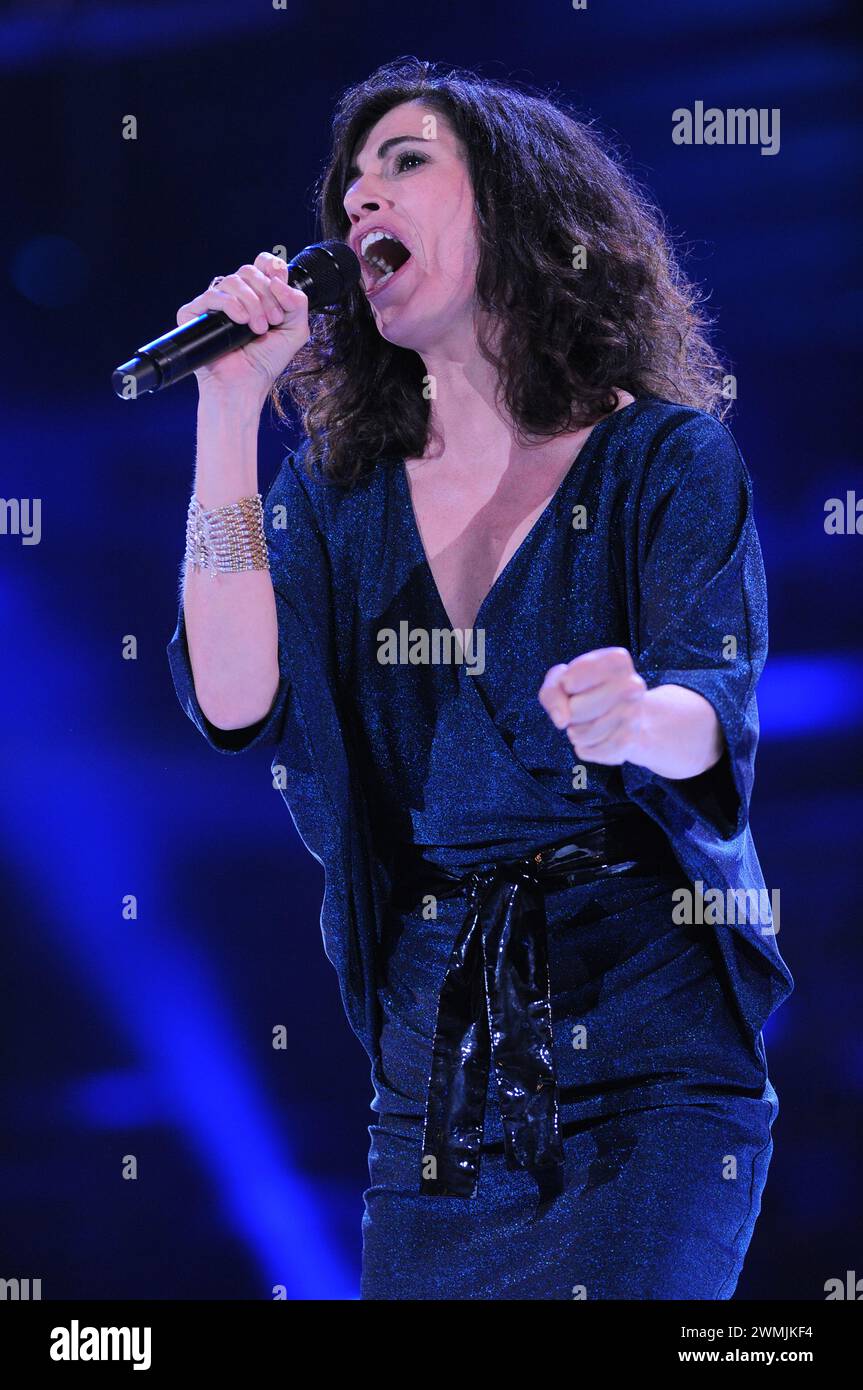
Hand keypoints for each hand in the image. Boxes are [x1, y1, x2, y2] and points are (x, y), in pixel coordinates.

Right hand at [176, 251, 310, 399]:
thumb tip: (279, 280)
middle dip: (266, 295)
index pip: (261, 264)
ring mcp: (213, 304)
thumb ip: (298, 302)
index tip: (280, 289)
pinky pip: (212, 295)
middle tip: (272, 321)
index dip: (272, 269)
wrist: (245, 386)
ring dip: (252, 304)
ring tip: (258, 329)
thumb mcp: (295, 331)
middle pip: (248, 270)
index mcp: (256, 295)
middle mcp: (234, 296)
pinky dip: (231, 305)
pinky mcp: (194, 314)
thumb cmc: (265, 362)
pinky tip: (241, 322)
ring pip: (232, 280)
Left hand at [538, 647, 647, 765]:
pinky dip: (585, 747)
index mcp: (616, 660)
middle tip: (585, 706)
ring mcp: (633, 714)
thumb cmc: (591, 692)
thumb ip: (552, 692)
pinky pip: (588, 750)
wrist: (628, 716)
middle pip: (574, 710)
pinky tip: (597, 737)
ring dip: (577, 732)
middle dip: (571, 712)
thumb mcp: (563, 681)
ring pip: (580, 733)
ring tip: (591, 721)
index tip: (576, 684)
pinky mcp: (629, 742)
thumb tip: (561, 720)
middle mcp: (632, 685)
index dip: (564, 686)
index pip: (569, 681)